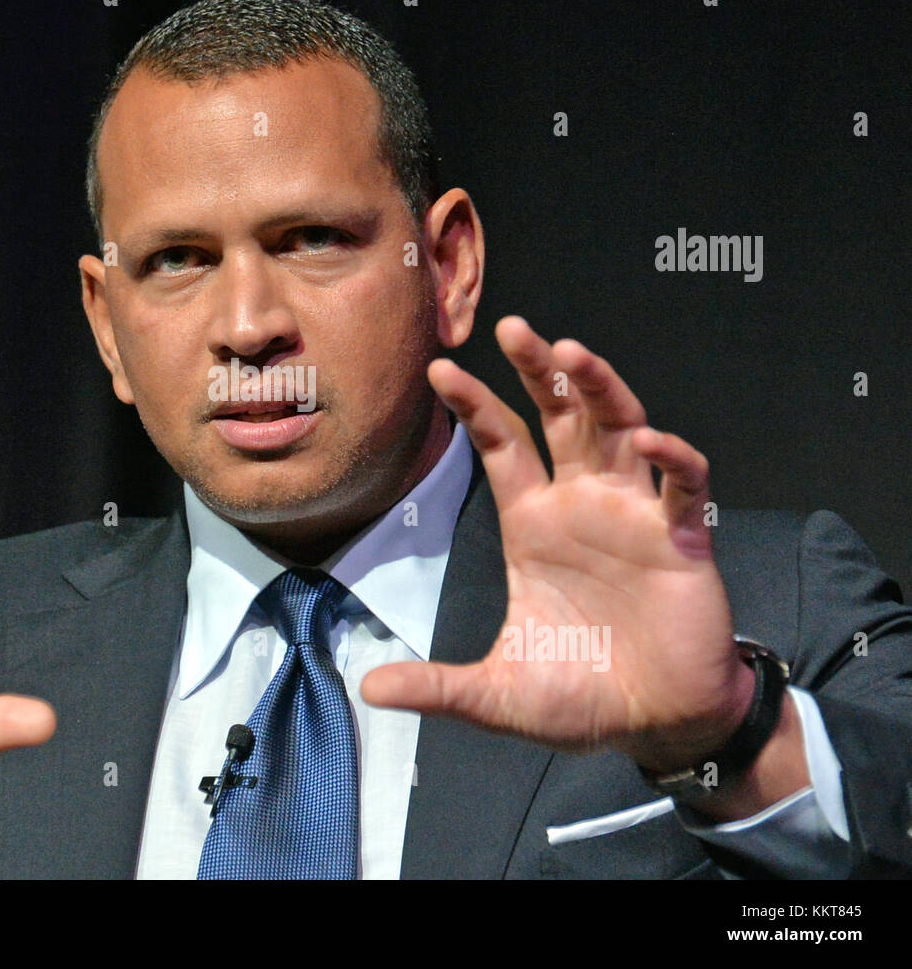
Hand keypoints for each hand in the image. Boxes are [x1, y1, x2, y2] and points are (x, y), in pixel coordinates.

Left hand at [362, 316, 754, 771]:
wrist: (656, 724)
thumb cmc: (581, 696)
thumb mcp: (497, 693)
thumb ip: (438, 687)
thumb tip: (369, 689)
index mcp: (533, 524)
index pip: (501, 446)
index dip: (475, 406)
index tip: (441, 370)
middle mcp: (581, 505)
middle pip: (560, 416)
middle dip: (539, 371)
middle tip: (514, 326)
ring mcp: (634, 516)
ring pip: (620, 429)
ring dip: (601, 389)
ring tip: (572, 353)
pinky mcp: (683, 542)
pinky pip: (683, 487)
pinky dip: (672, 462)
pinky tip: (651, 441)